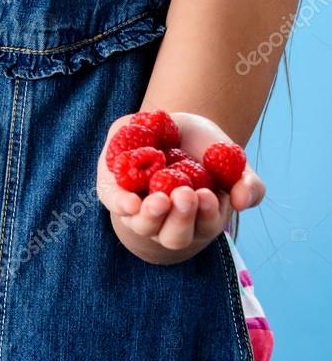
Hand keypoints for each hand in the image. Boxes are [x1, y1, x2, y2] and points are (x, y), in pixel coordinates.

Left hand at [96, 111, 265, 252]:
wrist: (170, 124)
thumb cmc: (204, 148)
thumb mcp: (229, 158)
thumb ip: (246, 181)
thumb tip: (242, 202)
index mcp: (199, 218)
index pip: (204, 225)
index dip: (206, 214)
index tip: (207, 195)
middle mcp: (168, 221)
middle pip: (173, 236)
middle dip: (179, 218)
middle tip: (185, 195)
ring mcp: (140, 209)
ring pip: (144, 226)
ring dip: (151, 216)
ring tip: (159, 200)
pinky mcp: (115, 190)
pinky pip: (115, 202)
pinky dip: (121, 204)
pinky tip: (130, 201)